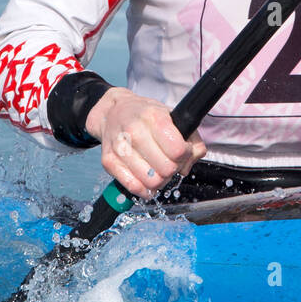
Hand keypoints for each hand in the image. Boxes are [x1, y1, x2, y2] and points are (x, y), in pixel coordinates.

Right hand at [84, 87, 205, 198]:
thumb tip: (186, 167)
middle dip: (173, 169)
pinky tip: (148, 179)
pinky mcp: (108, 162)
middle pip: (167, 169)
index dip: (185, 155)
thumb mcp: (174, 117)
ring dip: (160, 180)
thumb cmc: (146, 116)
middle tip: (170, 161)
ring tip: (158, 169)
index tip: (182, 151)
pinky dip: (145, 189)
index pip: (178, 150)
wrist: (113, 112)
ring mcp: (120, 148)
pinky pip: (134, 187)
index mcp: (154, 117)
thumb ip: (192, 140)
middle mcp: (135, 131)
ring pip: (152, 181)